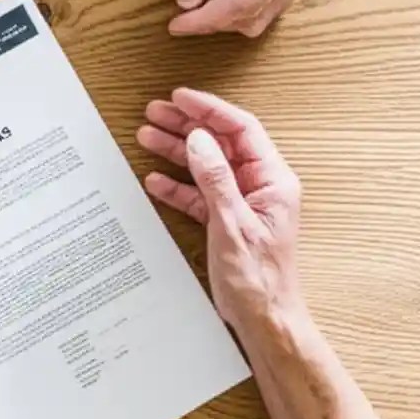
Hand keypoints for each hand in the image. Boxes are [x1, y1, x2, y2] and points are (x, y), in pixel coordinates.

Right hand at [136, 89, 303, 330]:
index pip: (241, 130)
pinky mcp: (227, 222)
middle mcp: (260, 187)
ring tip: (146, 135)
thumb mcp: (233, 225)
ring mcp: (243, 204)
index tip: (180, 97)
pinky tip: (155, 179)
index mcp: (272, 181)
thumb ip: (216, 179)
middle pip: (220, 143)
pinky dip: (177, 186)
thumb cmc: (259, 280)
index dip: (210, 110)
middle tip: (154, 112)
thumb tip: (200, 139)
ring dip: (178, 152)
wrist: (265, 320)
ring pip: (206, 167)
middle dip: (187, 125)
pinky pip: (200, 195)